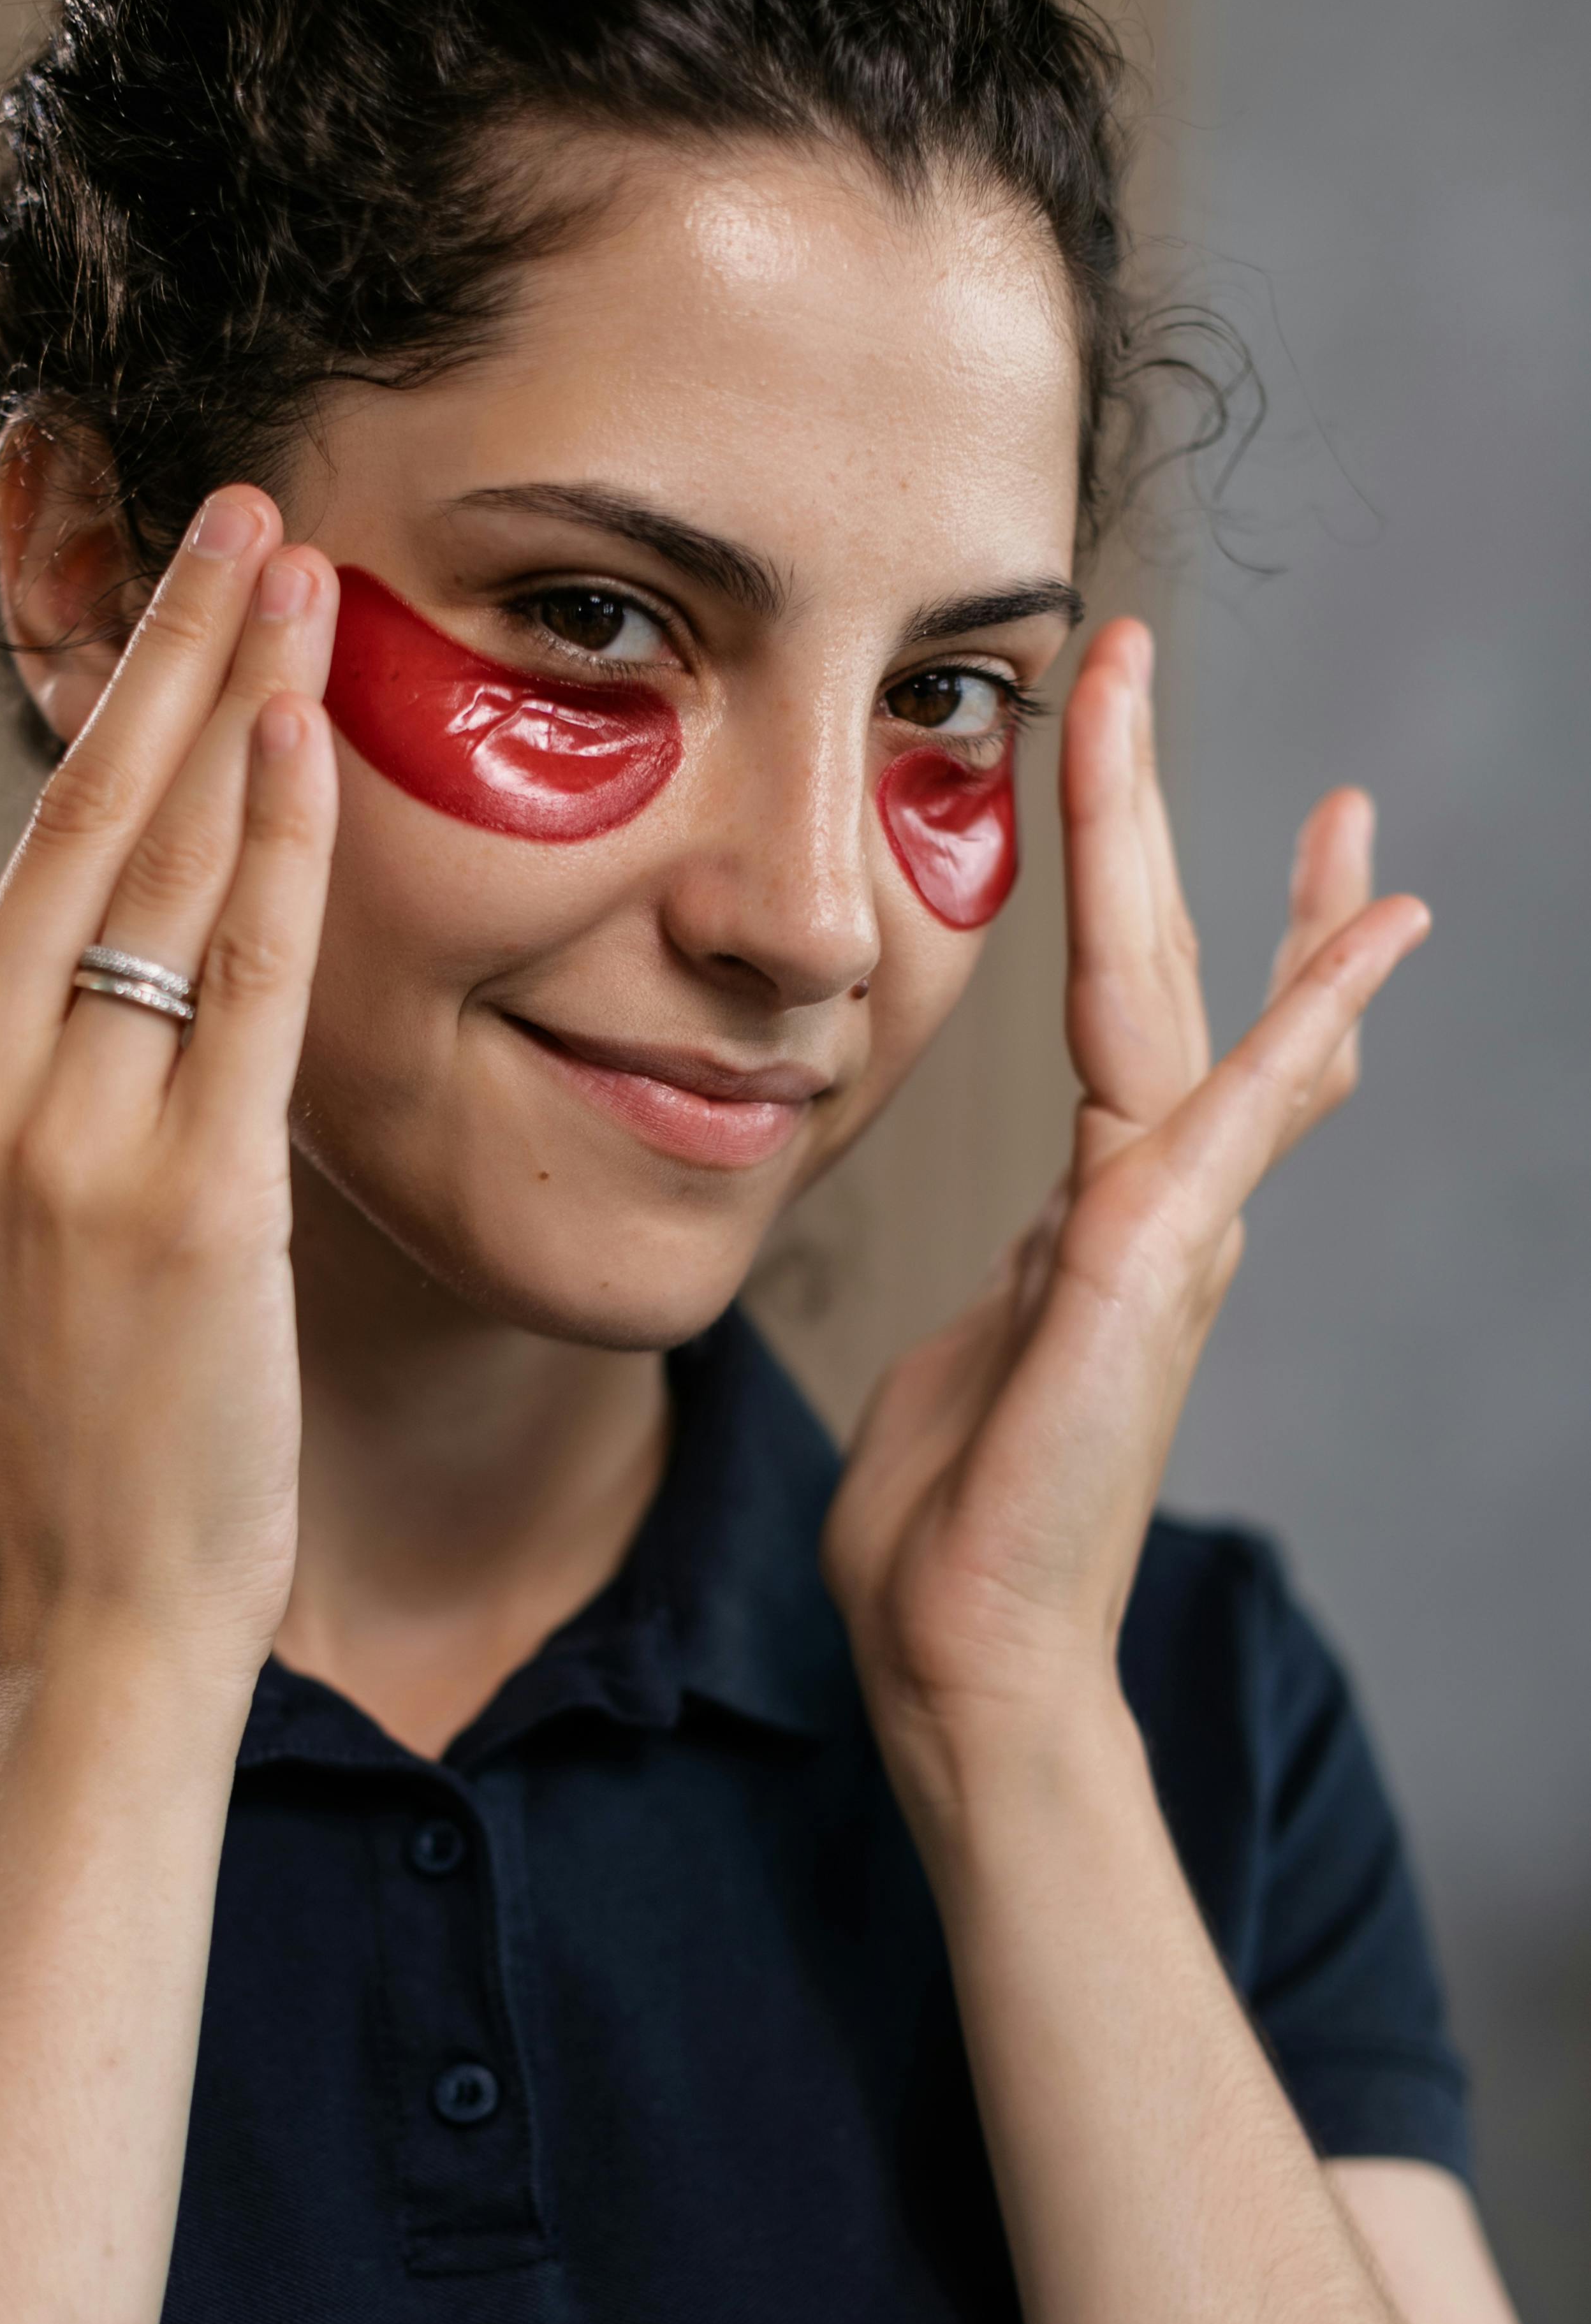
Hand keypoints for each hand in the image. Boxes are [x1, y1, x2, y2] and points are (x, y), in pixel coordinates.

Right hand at [0, 487, 339, 1710]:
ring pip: (148, 869)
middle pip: (40, 813)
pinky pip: (237, 977)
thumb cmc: (32, 1434)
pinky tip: (310, 732)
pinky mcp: (197, 1200)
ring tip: (296, 569)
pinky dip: (276, 847)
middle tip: (222, 502)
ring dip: (231, 697)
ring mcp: (68, 1145)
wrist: (89, 1618)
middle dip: (139, 643)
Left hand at [823, 619, 1430, 1809]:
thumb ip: (1013, 1283)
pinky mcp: (1153, 1267)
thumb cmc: (946, 1531)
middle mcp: (1152, 1208)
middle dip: (1158, 819)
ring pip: (1198, 1015)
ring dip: (1234, 882)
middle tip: (1141, 667)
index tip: (1128, 775)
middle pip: (1168, 975)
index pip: (1132, 1017)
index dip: (1139, 887)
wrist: (962, 1655)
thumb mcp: (970, 1359)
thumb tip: (1039, 1245)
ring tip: (1338, 800)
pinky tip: (1377, 936)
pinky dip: (1307, 1019)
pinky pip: (1231, 1111)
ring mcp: (1166, 1236)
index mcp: (1097, 1218)